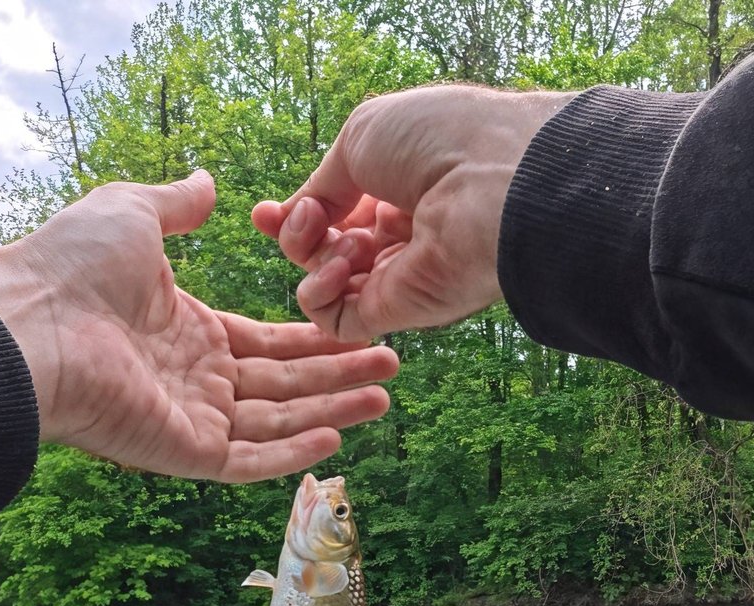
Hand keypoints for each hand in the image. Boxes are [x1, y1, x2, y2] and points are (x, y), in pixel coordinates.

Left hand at [0, 171, 397, 482]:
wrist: (31, 321)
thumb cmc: (71, 266)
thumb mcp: (133, 213)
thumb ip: (176, 204)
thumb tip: (207, 181)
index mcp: (183, 330)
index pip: (261, 343)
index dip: (311, 338)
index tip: (358, 323)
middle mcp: (191, 379)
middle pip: (281, 383)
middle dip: (338, 373)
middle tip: (391, 362)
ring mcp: (188, 418)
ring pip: (276, 420)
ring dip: (332, 409)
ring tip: (384, 396)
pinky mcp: (181, 451)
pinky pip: (247, 458)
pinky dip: (290, 452)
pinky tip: (334, 437)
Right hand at [251, 86, 576, 341]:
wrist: (491, 181)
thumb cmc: (438, 141)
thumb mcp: (362, 138)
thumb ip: (323, 182)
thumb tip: (302, 212)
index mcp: (400, 186)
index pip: (335, 211)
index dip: (295, 213)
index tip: (262, 212)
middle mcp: (401, 234)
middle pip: (323, 248)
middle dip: (296, 232)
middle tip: (306, 216)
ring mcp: (399, 275)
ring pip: (323, 281)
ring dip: (309, 255)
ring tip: (332, 234)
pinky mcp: (398, 311)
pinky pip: (336, 319)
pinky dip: (318, 294)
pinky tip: (337, 264)